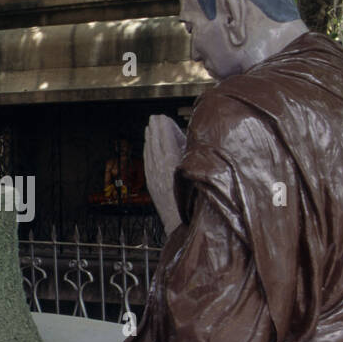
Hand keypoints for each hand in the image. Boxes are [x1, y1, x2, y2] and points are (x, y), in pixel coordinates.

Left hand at [144, 115, 185, 233]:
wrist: (181, 224)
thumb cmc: (194, 201)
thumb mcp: (195, 174)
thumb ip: (190, 157)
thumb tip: (188, 142)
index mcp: (171, 162)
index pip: (164, 139)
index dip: (163, 127)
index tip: (162, 117)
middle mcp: (159, 167)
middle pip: (155, 143)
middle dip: (154, 130)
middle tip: (154, 118)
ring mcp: (153, 176)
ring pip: (149, 153)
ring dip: (149, 139)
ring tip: (149, 128)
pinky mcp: (151, 185)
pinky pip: (147, 163)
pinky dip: (146, 153)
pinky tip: (147, 148)